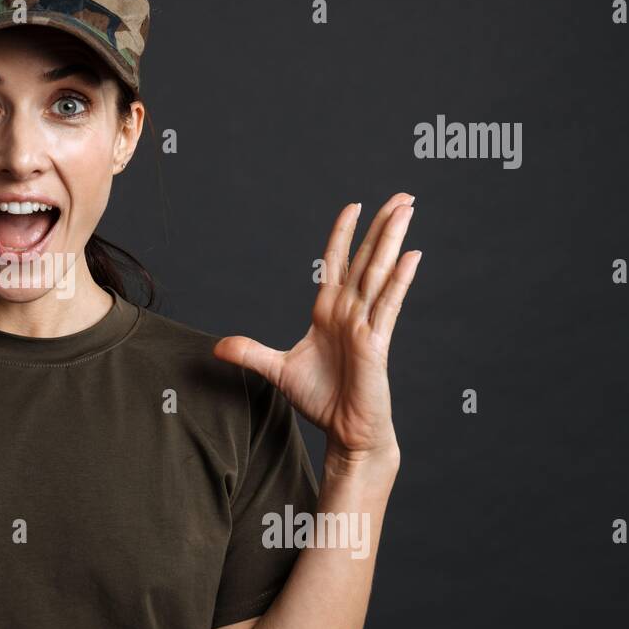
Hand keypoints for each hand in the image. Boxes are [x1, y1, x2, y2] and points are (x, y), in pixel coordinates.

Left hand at [214, 192, 420, 459]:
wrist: (347, 432)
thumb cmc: (321, 400)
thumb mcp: (277, 371)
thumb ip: (250, 353)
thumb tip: (217, 346)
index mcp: (328, 312)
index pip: (336, 264)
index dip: (343, 235)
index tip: (353, 206)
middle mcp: (350, 312)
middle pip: (366, 259)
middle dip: (381, 226)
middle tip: (401, 196)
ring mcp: (366, 325)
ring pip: (379, 273)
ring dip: (392, 240)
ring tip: (407, 209)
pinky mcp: (377, 343)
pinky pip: (388, 305)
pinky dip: (399, 280)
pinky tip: (411, 255)